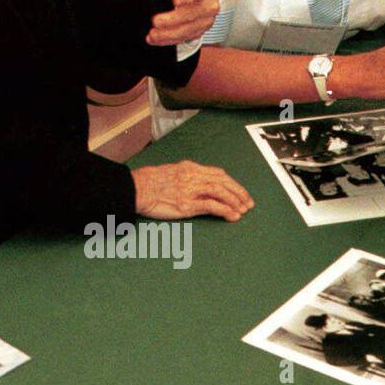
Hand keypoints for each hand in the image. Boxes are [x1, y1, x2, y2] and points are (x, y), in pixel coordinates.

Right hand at [132, 161, 252, 220]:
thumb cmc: (148, 183)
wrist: (136, 189)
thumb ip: (185, 177)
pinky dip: (225, 210)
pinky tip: (233, 216)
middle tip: (248, 202)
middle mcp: (192, 176)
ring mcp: (190, 190)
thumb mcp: (170, 173)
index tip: (239, 192)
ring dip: (235, 201)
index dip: (231, 183)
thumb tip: (196, 184)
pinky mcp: (187, 204)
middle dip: (238, 192)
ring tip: (243, 210)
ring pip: (220, 191)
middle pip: (223, 181)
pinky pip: (211, 206)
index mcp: (189, 168)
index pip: (217, 173)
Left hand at [146, 0, 219, 45]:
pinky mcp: (198, 33)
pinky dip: (167, 41)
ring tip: (153, 33)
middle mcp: (211, 7)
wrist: (202, 0)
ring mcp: (205, 22)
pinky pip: (182, 39)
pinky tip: (154, 39)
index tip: (175, 0)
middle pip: (192, 15)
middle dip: (172, 19)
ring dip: (168, 34)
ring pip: (186, 30)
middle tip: (155, 21)